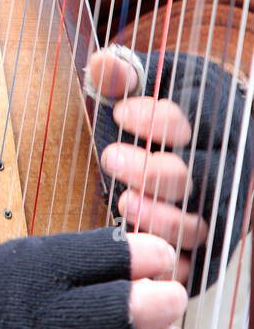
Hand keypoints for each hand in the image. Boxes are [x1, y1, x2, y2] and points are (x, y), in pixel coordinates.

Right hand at [0, 225, 185, 328]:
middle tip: (172, 294)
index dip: (146, 255)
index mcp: (39, 269)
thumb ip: (80, 260)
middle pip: (121, 310)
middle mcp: (43, 314)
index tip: (160, 255)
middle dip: (159, 301)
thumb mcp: (27, 257)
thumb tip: (144, 263)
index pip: (109, 256)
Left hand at [89, 49, 206, 283]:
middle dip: (154, 171)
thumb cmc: (170, 107)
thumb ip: (124, 74)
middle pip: (198, 177)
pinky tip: (137, 249)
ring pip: (199, 226)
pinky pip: (196, 265)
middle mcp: (227, 170)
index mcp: (217, 122)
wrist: (204, 137)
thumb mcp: (152, 80)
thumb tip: (102, 64)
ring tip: (123, 202)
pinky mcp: (210, 247)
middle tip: (110, 158)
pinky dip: (171, 265)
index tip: (119, 112)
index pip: (194, 124)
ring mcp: (221, 211)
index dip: (158, 120)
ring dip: (161, 219)